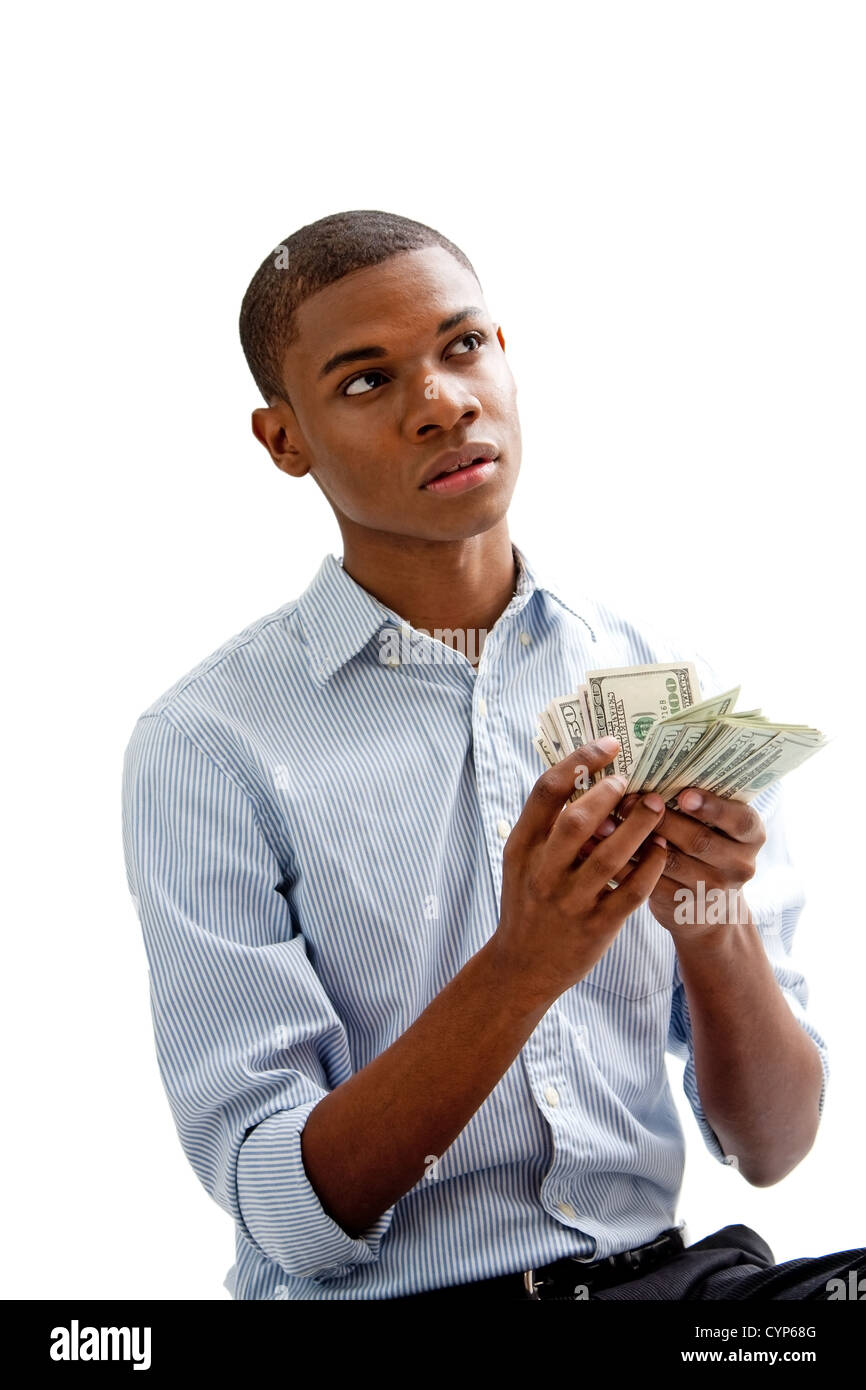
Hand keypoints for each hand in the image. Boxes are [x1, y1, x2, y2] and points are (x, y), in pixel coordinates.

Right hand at [492, 739, 668, 1008]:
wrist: (521, 967)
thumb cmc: (527, 902)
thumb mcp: (521, 860)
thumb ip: (546, 824)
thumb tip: (585, 774)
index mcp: (521, 847)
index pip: (547, 791)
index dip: (579, 761)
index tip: (608, 745)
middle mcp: (543, 873)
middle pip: (578, 820)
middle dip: (610, 794)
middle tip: (632, 781)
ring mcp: (570, 901)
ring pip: (611, 856)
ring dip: (639, 827)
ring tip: (658, 807)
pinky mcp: (597, 927)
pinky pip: (631, 891)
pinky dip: (651, 866)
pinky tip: (663, 849)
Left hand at [618, 786, 766, 939]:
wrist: (709, 909)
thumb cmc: (707, 849)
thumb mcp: (718, 827)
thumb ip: (699, 803)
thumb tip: (653, 773)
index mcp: (751, 836)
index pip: (740, 820)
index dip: (713, 807)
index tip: (684, 796)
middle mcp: (738, 864)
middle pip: (698, 840)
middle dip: (660, 819)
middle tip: (629, 801)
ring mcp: (711, 888)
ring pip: (669, 861)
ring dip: (635, 840)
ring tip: (606, 823)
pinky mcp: (681, 905)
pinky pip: (649, 881)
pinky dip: (623, 864)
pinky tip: (601, 850)